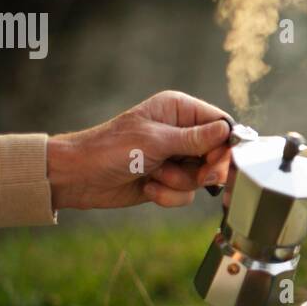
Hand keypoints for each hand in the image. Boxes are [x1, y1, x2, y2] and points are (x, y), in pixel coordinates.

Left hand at [46, 91, 233, 209]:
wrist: (79, 177)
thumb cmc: (110, 149)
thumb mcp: (156, 141)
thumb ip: (195, 139)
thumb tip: (227, 132)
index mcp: (179, 110)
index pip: (220, 124)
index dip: (225, 144)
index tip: (219, 161)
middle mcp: (180, 132)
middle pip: (217, 154)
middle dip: (204, 170)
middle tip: (199, 177)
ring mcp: (175, 158)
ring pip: (202, 177)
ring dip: (180, 182)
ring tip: (155, 175)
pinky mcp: (168, 180)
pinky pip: (186, 193)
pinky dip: (169, 195)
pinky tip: (148, 187)